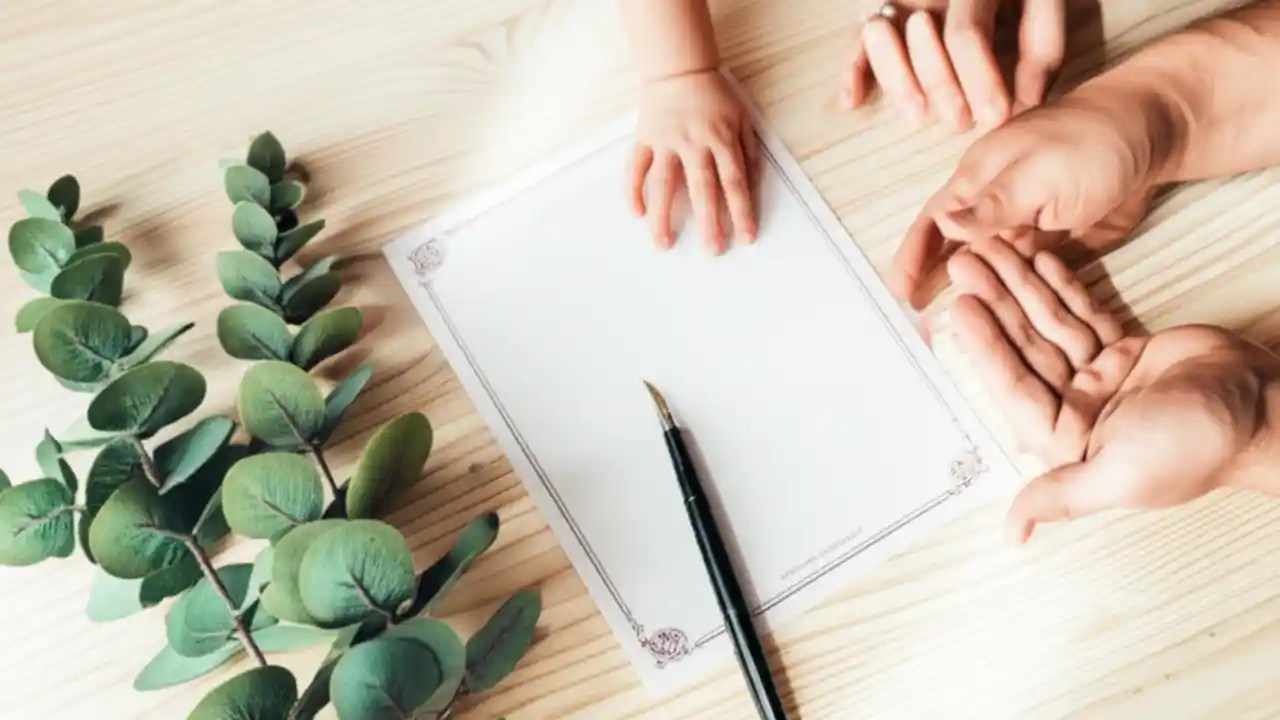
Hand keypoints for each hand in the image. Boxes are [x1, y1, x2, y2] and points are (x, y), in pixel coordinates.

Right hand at [630, 70, 759, 254]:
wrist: (680, 68)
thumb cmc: (715, 96)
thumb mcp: (743, 118)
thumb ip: (748, 153)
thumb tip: (751, 187)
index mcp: (720, 139)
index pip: (734, 182)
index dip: (741, 211)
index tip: (746, 237)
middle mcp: (693, 143)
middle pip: (702, 188)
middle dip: (709, 222)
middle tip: (713, 250)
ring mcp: (666, 141)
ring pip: (664, 183)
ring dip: (663, 216)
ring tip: (663, 244)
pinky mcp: (644, 138)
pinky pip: (635, 168)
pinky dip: (634, 191)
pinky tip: (637, 214)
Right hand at [844, 0, 1064, 130]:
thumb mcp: (1044, 3)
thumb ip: (1042, 46)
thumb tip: (1025, 99)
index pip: (966, 33)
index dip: (979, 79)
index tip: (996, 118)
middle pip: (920, 36)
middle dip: (940, 86)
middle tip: (959, 123)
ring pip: (879, 34)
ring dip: (896, 81)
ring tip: (915, 116)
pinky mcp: (883, 14)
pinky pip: (854, 41)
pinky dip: (851, 71)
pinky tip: (852, 102)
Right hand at [891, 84, 1166, 306]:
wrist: (1156, 131)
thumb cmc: (1094, 139)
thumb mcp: (1040, 172)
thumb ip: (993, 204)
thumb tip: (943, 226)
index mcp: (979, 180)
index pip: (934, 223)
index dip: (913, 257)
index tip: (898, 291)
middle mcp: (995, 204)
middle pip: (954, 248)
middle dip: (933, 280)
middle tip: (914, 317)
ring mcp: (1025, 222)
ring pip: (989, 264)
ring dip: (973, 291)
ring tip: (955, 326)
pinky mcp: (1055, 238)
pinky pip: (1025, 271)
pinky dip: (1011, 290)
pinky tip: (1003, 314)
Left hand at [949, 238, 1279, 542]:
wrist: (1263, 410)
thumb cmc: (1196, 449)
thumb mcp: (1119, 476)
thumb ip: (1060, 497)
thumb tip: (1012, 536)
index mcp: (1066, 441)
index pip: (1014, 386)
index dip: (986, 347)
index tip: (961, 308)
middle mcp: (1076, 409)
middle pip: (1025, 349)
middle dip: (995, 307)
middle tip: (965, 265)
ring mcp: (1099, 377)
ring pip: (1049, 325)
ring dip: (1020, 289)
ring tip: (991, 251)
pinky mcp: (1124, 352)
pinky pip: (1083, 314)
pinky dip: (1061, 288)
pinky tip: (1036, 260)